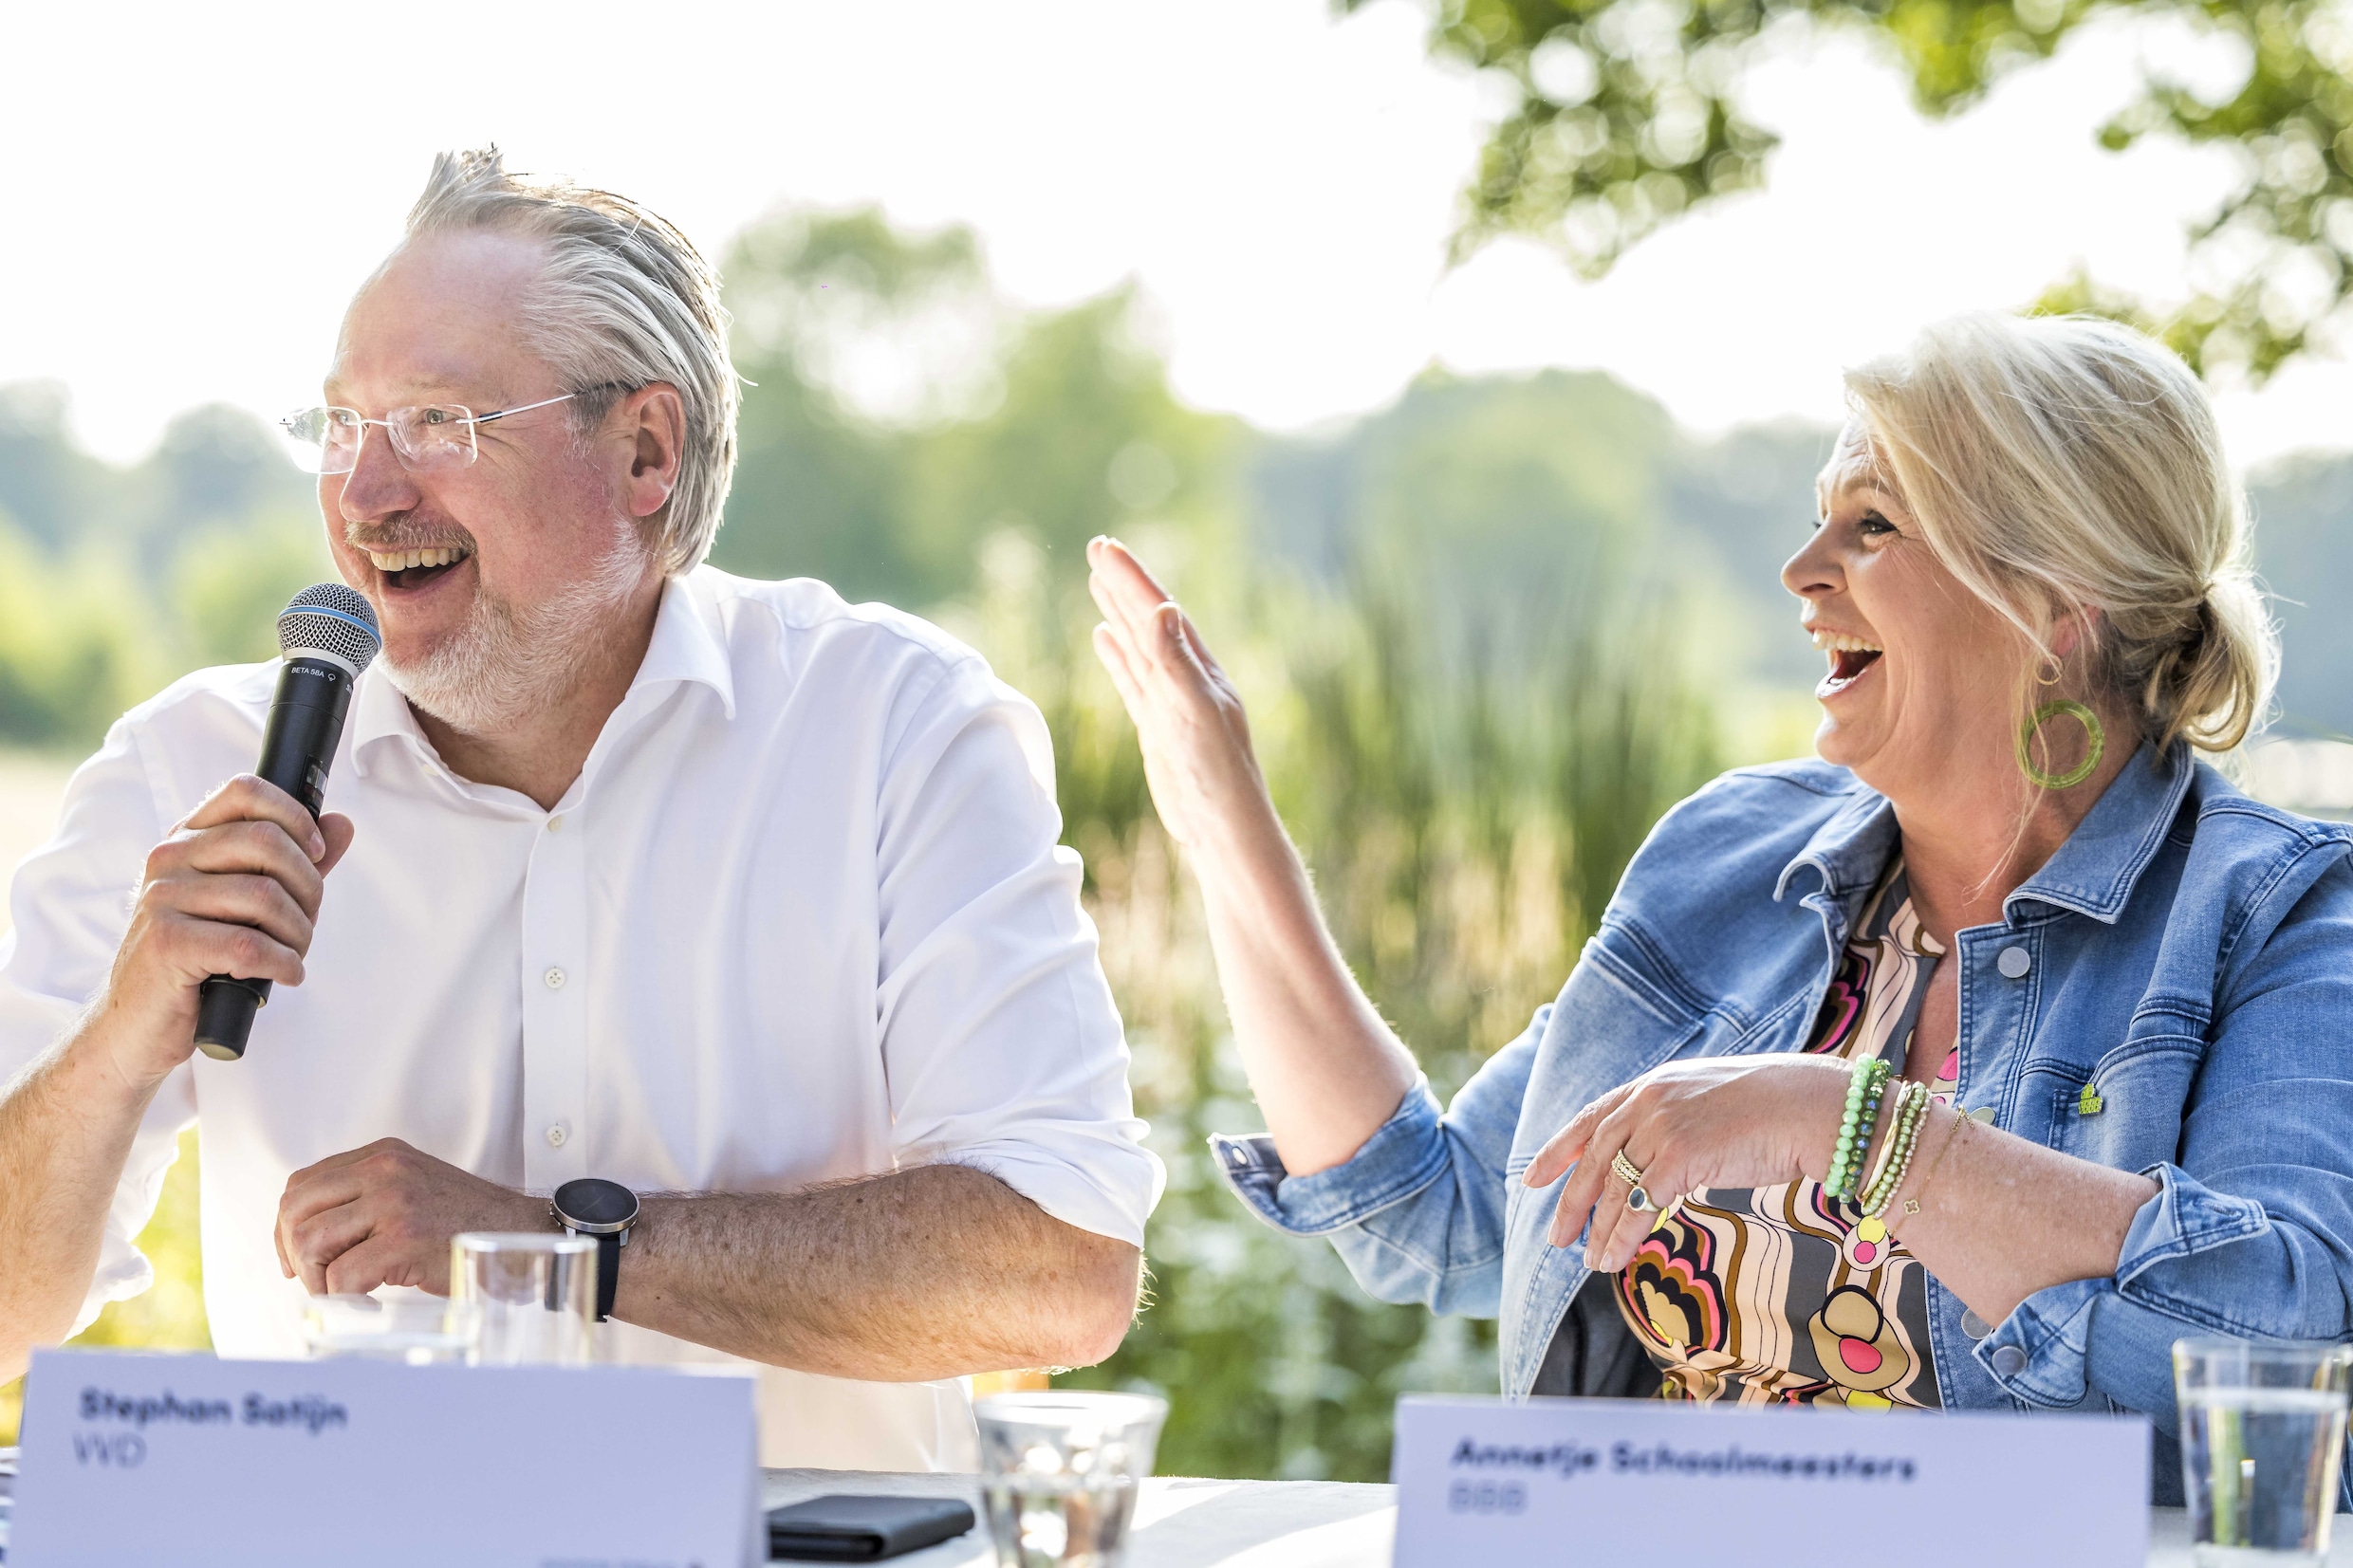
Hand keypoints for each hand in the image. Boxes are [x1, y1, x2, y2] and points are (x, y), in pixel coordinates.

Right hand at [84, 775, 354, 1090]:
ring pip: (264, 896)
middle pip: (266, 841)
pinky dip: (283, 963)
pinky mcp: (165, 943)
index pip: (245, 792)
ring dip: (299, 933)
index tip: (316, 854)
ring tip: (294, 955)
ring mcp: (161, 899)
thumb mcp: (247, 906)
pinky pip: (249, 944)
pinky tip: (285, 975)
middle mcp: (168, 860)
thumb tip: (341, 825)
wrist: (137, 1025)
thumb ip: (293, 864)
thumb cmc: (198, 962)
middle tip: (306, 922)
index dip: (295, 817)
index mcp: (187, 841)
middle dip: (307, 887)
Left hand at [276, 1138, 542, 1294]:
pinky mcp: (405, 1238)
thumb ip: (366, 1195)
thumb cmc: (466, 1222)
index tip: (298, 1258)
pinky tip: (367, 1300)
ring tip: (343, 1291)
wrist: (520, 1234)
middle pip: (295, 1210)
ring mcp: (394, 1202)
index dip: (287, 1227)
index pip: (301, 1184)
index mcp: (382, 1155)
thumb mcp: (412, 1187)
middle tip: (317, 1280)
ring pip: (309, 1242)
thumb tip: (307, 1235)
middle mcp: (384, 1170)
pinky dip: (344, 1298)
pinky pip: (342, 1276)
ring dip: (317, 1278)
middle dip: (293, 1254)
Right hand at [1086, 536, 1272, 856]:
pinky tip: (1104, 638)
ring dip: (1119, 612)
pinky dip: (1117, 655)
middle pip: (1147, 620)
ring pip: (1138, 645)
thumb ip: (1176, 662)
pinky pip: (1133, 678)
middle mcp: (1186, 678)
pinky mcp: (1157, 725)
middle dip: (1123, 584)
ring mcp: (1170, 701)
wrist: (1222, 826)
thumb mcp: (1195, 712)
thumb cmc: (1217, 773)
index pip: (1158, 612)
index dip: (1131, 579)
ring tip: (1098, 581)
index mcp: (1198, 668)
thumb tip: (1161, 608)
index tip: (1104, 547)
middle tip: (1097, 547)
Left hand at [1524, 1055, 1851, 1272]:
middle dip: (1571, 1201)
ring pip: (1615, 1186)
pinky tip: (1615, 1258)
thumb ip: (1677, 1120)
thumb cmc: (1776, 1109)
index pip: (1592, 1117)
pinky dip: (1624, 1235)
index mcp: (1654, 1084)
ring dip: (1600, 1229)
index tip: (1533, 1178)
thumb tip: (1658, 1157)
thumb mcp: (1711, 1102)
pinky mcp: (1681, 1154)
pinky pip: (1640, 1204)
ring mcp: (1663, 1125)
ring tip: (1591, 1262)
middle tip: (1557, 1237)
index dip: (1559, 1149)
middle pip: (1594, 1157)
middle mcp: (1650, 1099)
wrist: (1813, 1106)